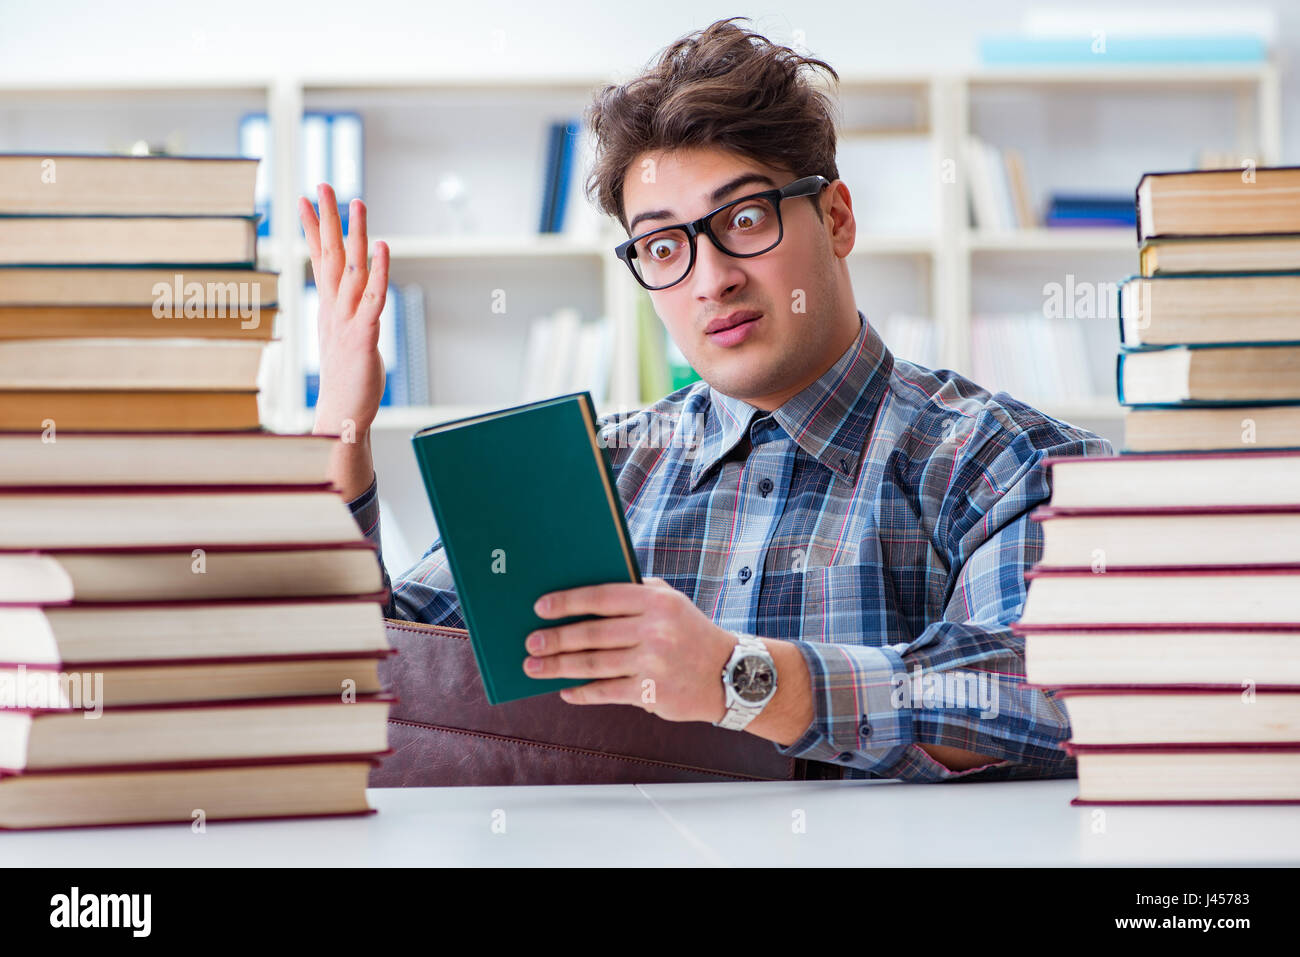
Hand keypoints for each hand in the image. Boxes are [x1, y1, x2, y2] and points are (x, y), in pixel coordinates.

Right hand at [297, 183, 388, 439]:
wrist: (342, 417)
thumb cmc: (347, 382)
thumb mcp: (344, 341)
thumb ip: (348, 318)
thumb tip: (352, 304)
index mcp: (330, 308)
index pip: (320, 260)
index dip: (315, 229)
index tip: (306, 200)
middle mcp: (335, 308)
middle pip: (331, 256)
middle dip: (328, 218)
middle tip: (322, 184)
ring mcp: (348, 320)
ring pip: (352, 269)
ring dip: (355, 234)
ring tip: (356, 202)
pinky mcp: (364, 335)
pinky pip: (373, 297)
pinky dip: (378, 271)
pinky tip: (382, 246)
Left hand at [523, 577, 736, 722]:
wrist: (729, 673)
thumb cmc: (689, 631)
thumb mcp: (670, 601)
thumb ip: (634, 592)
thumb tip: (582, 596)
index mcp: (656, 602)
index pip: (602, 597)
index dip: (568, 602)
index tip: (541, 607)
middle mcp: (655, 630)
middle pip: (593, 634)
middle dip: (556, 638)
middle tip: (531, 642)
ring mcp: (654, 663)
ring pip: (594, 664)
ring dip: (559, 666)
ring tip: (534, 667)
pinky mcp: (652, 693)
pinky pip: (607, 692)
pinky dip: (582, 693)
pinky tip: (566, 690)